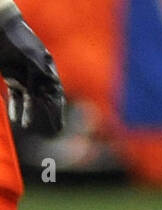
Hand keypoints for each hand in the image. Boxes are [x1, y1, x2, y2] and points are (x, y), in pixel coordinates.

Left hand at [0, 5, 63, 134]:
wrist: (3, 31)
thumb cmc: (21, 43)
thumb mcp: (34, 59)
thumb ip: (42, 74)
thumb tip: (53, 90)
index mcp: (49, 73)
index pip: (57, 95)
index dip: (58, 111)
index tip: (59, 125)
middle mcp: (40, 78)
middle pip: (47, 100)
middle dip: (51, 115)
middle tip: (55, 130)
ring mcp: (26, 80)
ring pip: (30, 101)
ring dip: (29, 114)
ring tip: (26, 125)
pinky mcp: (13, 80)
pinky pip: (16, 97)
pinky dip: (16, 108)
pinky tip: (15, 118)